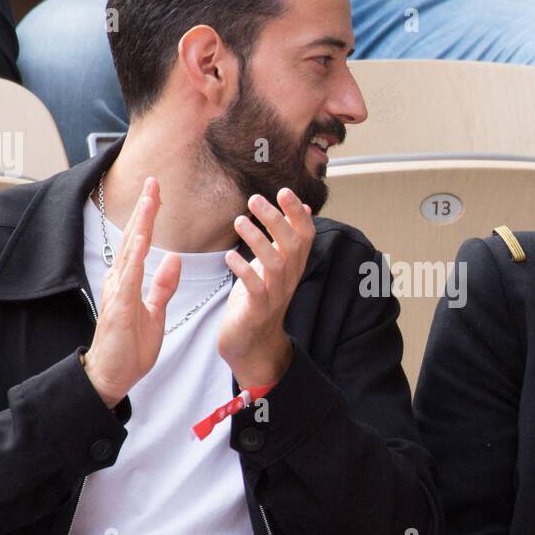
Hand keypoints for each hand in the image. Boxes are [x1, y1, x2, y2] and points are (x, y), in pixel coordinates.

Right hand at [82, 176, 180, 408]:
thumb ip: (163, 286)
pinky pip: (130, 277)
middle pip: (133, 237)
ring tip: (149, 198)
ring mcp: (117, 292)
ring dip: (141, 223)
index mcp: (128, 281)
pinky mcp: (119, 307)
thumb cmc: (130, 348)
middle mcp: (119, 280)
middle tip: (154, 181)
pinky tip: (144, 237)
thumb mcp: (155, 313)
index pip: (140, 242)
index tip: (156, 194)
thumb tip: (173, 259)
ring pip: (131, 249)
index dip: (148, 217)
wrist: (111, 377)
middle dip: (144, 209)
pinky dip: (137, 255)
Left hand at [218, 188, 313, 388]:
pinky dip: (244, 270)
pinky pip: (255, 288)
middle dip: (276, 220)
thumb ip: (287, 237)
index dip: (298, 213)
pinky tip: (229, 256)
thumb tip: (305, 207)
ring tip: (238, 221)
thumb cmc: (260, 298)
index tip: (284, 191)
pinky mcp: (258, 309)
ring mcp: (276, 294)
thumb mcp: (276, 264)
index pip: (305, 235)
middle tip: (255, 199)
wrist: (252, 343)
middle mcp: (289, 278)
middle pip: (292, 245)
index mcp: (294, 265)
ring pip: (275, 263)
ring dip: (257, 240)